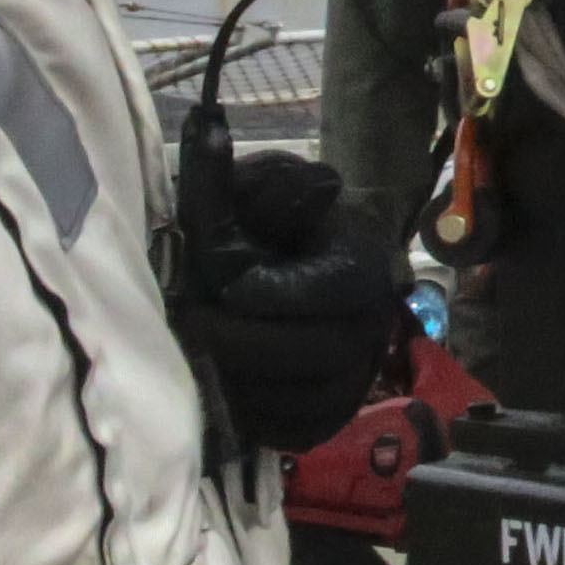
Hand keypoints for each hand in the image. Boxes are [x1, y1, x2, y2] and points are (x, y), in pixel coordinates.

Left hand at [177, 137, 403, 453]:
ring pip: (298, 398)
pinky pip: (289, 430)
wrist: (302, 266)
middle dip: (241, 341)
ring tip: (198, 354)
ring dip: (239, 380)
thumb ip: (231, 173)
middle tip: (192, 324)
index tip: (224, 286)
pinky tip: (218, 386)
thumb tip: (206, 133)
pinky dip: (247, 416)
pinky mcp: (328, 416)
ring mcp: (354, 377)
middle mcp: (371, 324)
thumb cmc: (272, 223)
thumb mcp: (254, 188)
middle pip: (312, 352)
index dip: (271, 293)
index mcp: (362, 262)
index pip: (327, 290)